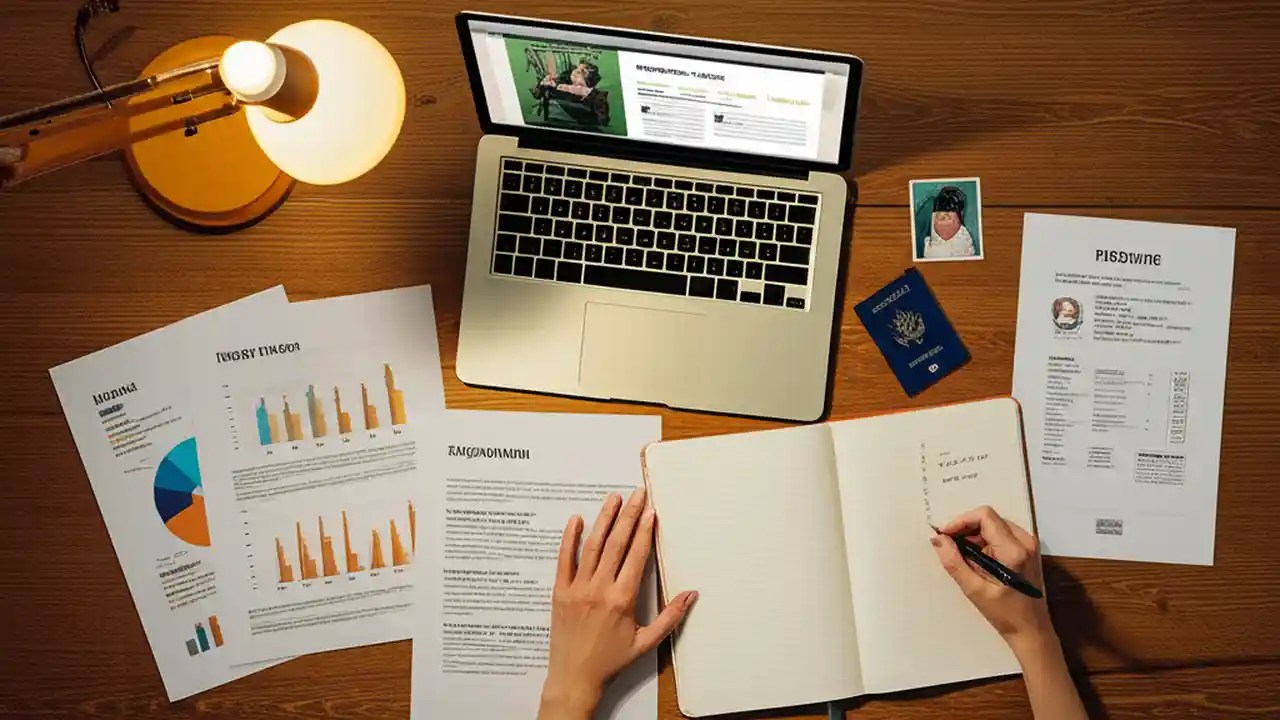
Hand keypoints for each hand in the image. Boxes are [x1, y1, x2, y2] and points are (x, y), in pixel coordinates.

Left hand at [539, 488, 697, 719]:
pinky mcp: (560, 592)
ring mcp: (578, 588)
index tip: (651, 512)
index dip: (644, 531)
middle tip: (637, 495)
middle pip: (616, 543)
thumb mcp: (646, 642)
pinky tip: (576, 520)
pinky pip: (564, 559)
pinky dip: (570, 538)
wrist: (574, 677)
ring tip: (614, 498)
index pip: (636, 556)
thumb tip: (691, 595)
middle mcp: (599, 589)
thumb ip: (670, 617)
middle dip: (629, 516)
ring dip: (604, 519)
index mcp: (622, 599)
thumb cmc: (611, 661)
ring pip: (592, 546)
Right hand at [931, 506, 1054, 652]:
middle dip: (966, 529)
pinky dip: (985, 542)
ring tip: (965, 558)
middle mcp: (1025, 543)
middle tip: (951, 547)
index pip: (985, 516)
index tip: (946, 535)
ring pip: (994, 525)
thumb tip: (938, 540)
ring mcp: (1028, 546)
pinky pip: (1001, 535)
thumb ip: (954, 562)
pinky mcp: (1027, 551)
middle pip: (989, 519)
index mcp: (1014, 551)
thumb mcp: (975, 590)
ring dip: (975, 536)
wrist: (1032, 630)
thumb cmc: (1008, 615)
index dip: (961, 521)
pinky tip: (978, 561)